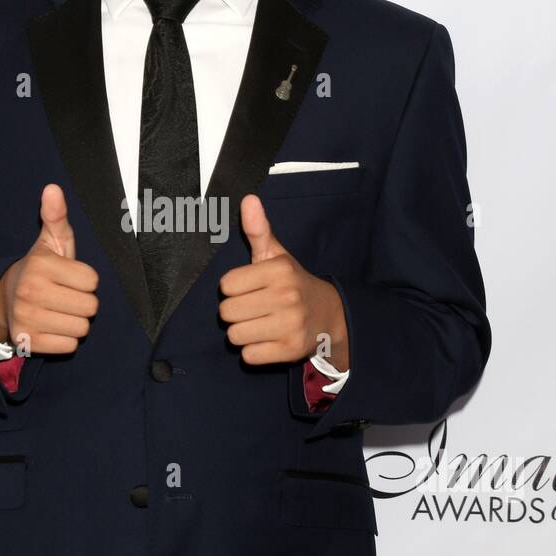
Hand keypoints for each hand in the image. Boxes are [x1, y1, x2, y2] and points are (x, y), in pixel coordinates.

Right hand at [0, 184, 98, 355]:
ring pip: (82, 329)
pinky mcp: (28, 342)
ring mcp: (27, 319)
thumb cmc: (39, 270)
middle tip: (65, 296)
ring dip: (75, 322)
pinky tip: (52, 327)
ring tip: (58, 311)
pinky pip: (69, 346)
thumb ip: (56, 216)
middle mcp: (31, 291)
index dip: (86, 280)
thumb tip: (53, 188)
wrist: (3, 300)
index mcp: (40, 265)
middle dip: (83, 303)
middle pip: (90, 307)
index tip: (69, 278)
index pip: (92, 280)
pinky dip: (65, 340)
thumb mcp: (49, 242)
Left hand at [218, 194, 348, 366]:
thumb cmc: (292, 283)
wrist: (329, 316)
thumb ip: (258, 230)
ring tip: (260, 325)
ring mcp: (290, 325)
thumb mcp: (276, 256)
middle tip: (255, 309)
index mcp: (279, 270)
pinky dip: (253, 351)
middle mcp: (286, 296)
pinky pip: (249, 356)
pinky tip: (267, 341)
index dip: (233, 289)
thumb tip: (248, 199)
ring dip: (243, 334)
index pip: (226, 286)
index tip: (250, 289)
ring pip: (235, 336)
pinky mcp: (290, 350)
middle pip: (227, 313)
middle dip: (236, 313)